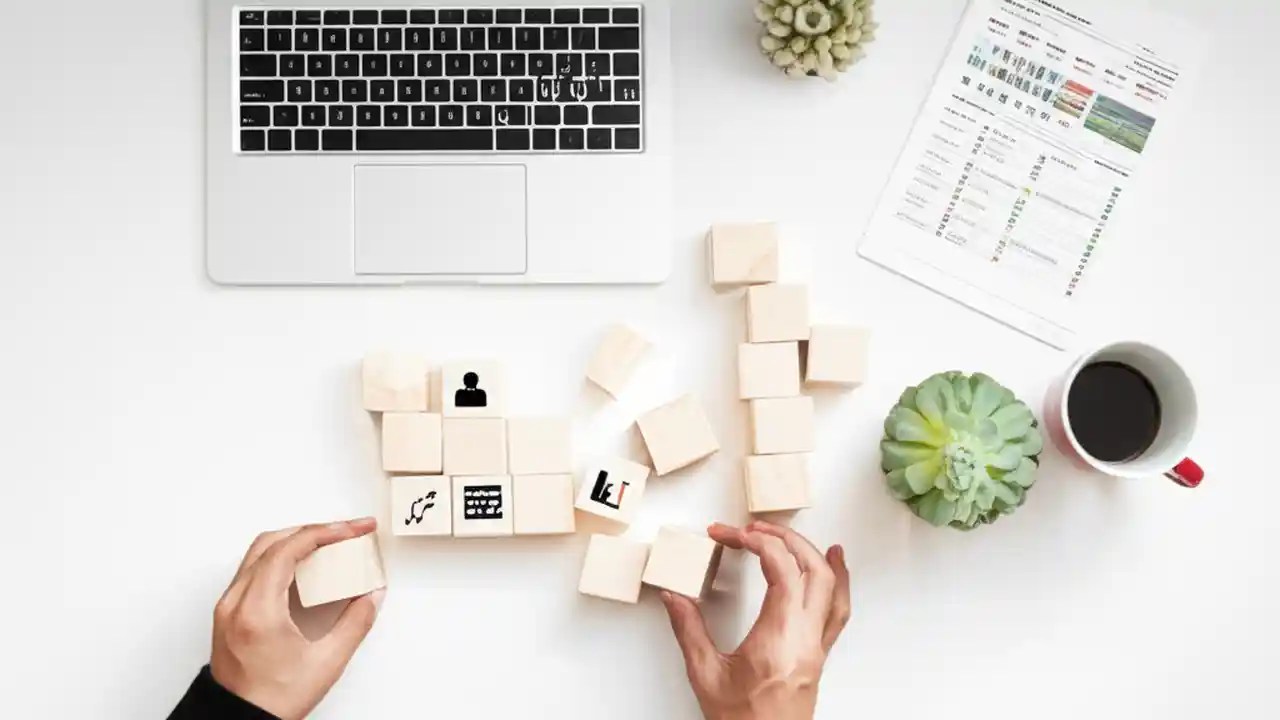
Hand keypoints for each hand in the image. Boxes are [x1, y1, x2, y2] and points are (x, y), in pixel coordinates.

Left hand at [210, 518, 385, 719]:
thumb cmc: (272, 701)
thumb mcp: (326, 663)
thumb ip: (355, 623)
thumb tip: (372, 595)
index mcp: (257, 611)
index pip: (288, 550)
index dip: (326, 532)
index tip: (353, 529)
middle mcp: (235, 603)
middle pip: (272, 542)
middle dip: (314, 531)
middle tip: (346, 532)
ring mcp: (227, 606)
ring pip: (259, 553)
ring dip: (295, 541)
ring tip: (328, 544)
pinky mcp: (228, 613)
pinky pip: (253, 569)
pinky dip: (280, 558)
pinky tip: (303, 566)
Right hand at [661, 521, 851, 719]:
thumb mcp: (706, 676)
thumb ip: (689, 631)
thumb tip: (674, 597)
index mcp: (779, 638)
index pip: (780, 569)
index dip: (755, 541)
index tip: (730, 535)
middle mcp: (806, 639)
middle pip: (810, 569)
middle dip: (781, 538)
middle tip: (751, 528)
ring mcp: (817, 647)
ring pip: (830, 585)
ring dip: (810, 552)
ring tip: (789, 533)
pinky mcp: (819, 655)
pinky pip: (839, 609)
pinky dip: (838, 579)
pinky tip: (834, 564)